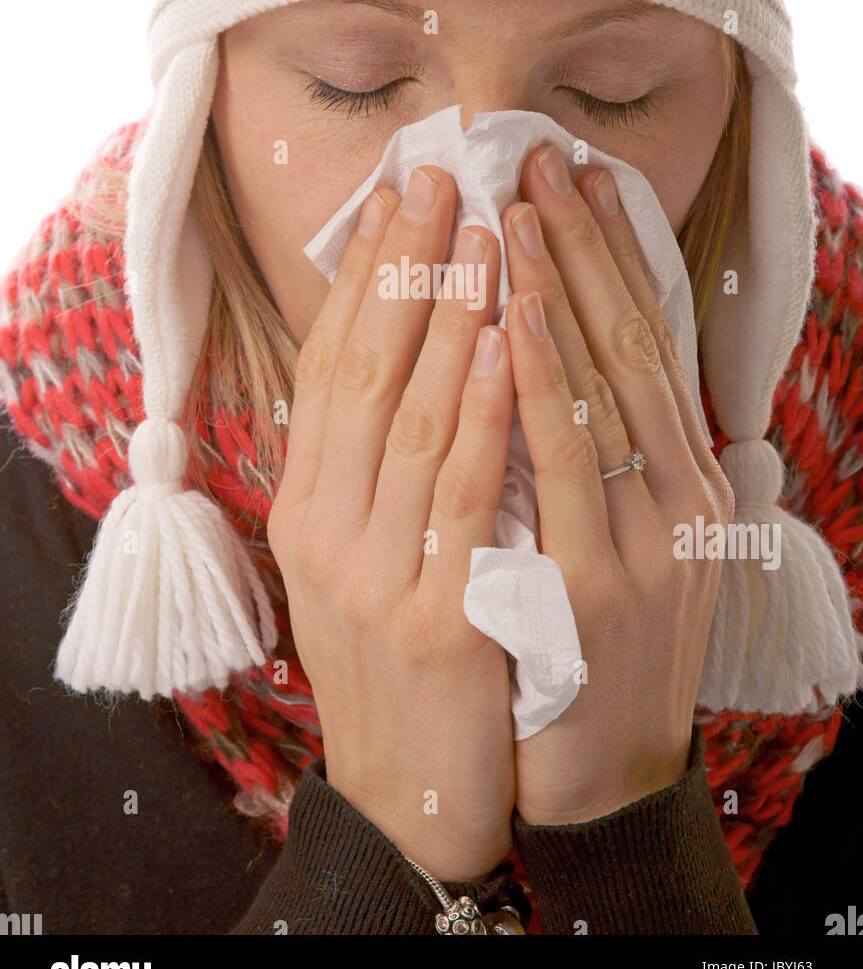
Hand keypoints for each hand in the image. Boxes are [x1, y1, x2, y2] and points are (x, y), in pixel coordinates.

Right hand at [267, 165, 517, 881]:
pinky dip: (486, 410)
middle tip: (442, 176)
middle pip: (364, 371)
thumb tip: (393, 359)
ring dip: (452, 315)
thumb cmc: (396, 659)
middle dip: (404, 267)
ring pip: (415, 416)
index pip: (328, 366)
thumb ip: (368, 467)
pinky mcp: (437, 617)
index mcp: (303, 508)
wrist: (409, 791)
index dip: (361, 276)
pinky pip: (466, 492)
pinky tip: (508, 341)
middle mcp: (323, 529)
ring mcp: (374, 573)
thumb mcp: (356, 557)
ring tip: (483, 230)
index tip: (395, 196)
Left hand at [500, 145, 734, 824]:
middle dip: (582, 247)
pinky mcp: (598, 587)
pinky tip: (515, 320)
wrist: (608, 777)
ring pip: (603, 391)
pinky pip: (562, 470)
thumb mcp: (634, 545)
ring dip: (560, 290)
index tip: (579, 181)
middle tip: (538, 162)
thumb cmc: (602, 650)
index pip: (647, 345)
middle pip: (629, 347)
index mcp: (687, 483)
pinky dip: (541, 388)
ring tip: (519, 210)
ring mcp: (645, 541)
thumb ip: (626, 466)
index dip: (614, 257)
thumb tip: (608, 377)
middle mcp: (681, 499)